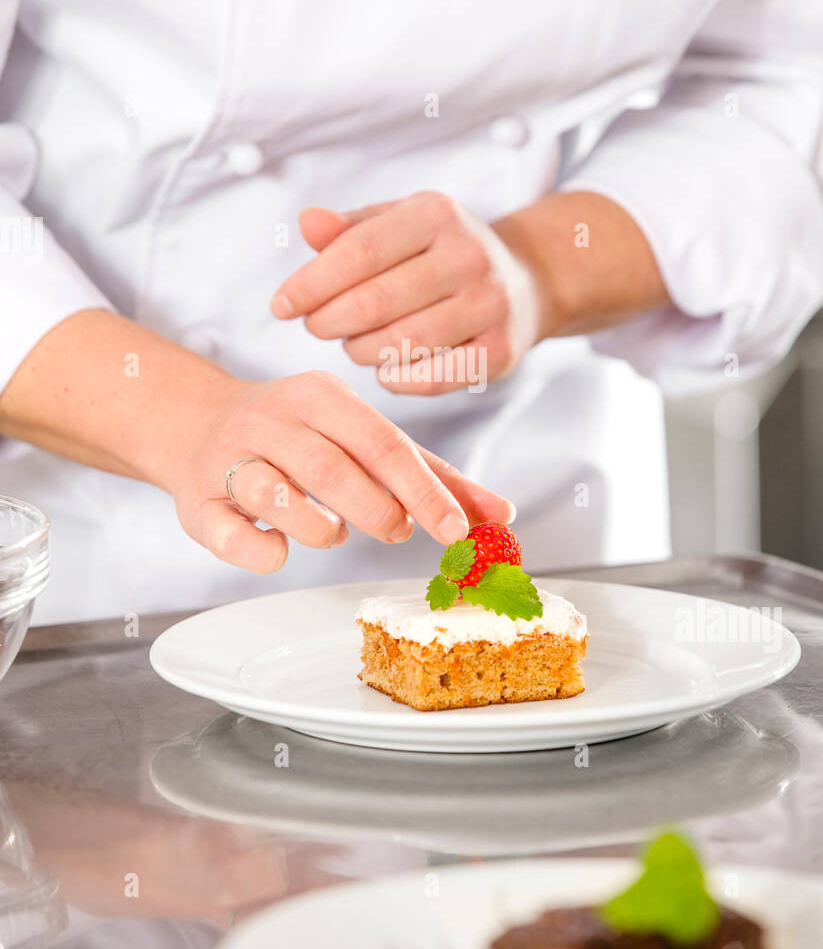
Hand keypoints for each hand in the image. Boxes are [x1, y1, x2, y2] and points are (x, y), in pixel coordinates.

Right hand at [169, 368, 513, 572]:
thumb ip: (431, 475)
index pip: (382, 442)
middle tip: (395, 531)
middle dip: (375, 511)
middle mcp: (269, 418)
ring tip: (333, 529)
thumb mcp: (364, 438)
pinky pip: (231, 537)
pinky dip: (264, 552)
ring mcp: (227, 459)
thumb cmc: (303, 437)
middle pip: (331, 469)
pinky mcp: (195, 502)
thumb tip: (502, 515)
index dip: (423, 490)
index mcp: (320, 395)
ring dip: (320, 529)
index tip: (456, 530)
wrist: (197, 425)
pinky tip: (280, 546)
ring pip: (276, 498)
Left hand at [270, 193, 546, 393]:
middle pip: (374, 302)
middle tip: (315, 326)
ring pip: (399, 343)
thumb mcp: (397, 225)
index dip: (310, 284)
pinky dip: (394, 378)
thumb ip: (348, 229)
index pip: (357, 252)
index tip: (280, 306)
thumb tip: (306, 223)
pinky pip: (429, 379)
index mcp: (435, 214)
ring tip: (353, 342)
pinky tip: (385, 366)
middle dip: (328, 321)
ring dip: (360, 350)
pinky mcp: (500, 352)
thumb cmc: (439, 253)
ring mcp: (490, 305)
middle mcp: (469, 255)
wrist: (524, 281)